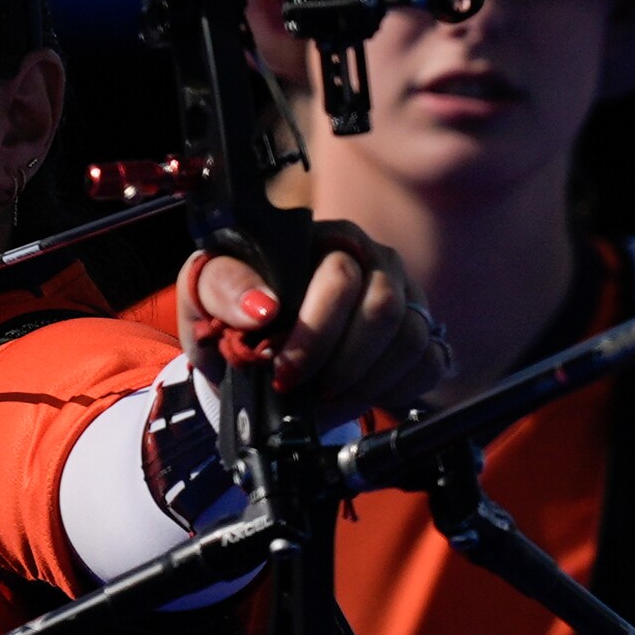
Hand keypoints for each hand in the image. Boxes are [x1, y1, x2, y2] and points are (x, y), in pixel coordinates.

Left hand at [178, 220, 443, 419]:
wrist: (252, 361)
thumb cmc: (230, 319)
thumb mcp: (205, 298)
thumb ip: (222, 287)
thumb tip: (261, 307)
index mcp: (321, 238)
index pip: (340, 277)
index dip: (314, 333)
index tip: (282, 371)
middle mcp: (372, 258)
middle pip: (384, 308)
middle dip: (341, 362)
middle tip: (304, 391)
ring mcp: (404, 294)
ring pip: (410, 339)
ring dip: (364, 381)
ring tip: (324, 396)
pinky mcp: (422, 331)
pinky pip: (428, 363)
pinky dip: (392, 389)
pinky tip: (356, 392)